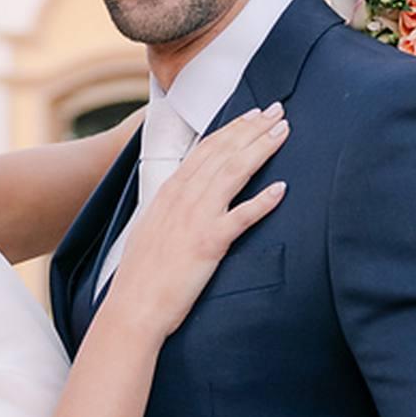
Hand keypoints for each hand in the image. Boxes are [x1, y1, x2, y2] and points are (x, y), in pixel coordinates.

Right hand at [107, 103, 288, 339]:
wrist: (132, 306)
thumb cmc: (142, 272)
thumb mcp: (153, 225)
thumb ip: (172, 204)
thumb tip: (186, 192)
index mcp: (171, 190)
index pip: (207, 148)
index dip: (233, 128)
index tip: (253, 114)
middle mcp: (184, 197)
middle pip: (224, 152)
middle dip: (253, 128)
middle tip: (277, 110)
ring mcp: (196, 218)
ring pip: (234, 173)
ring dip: (261, 149)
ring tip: (283, 132)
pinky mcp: (208, 244)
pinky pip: (241, 218)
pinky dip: (262, 201)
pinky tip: (282, 189)